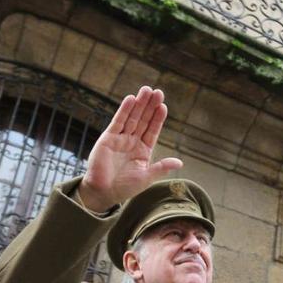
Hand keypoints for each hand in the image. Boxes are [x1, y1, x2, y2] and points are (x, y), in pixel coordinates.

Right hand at [79, 86, 183, 211]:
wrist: (103, 192)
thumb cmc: (124, 188)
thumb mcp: (146, 177)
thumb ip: (161, 167)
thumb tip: (180, 162)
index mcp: (143, 150)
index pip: (152, 130)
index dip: (157, 119)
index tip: (163, 106)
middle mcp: (132, 142)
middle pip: (143, 120)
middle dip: (150, 106)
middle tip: (158, 92)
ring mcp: (120, 138)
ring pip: (132, 117)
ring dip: (139, 104)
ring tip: (146, 90)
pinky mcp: (108, 138)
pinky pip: (118, 121)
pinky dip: (124, 110)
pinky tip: (131, 99)